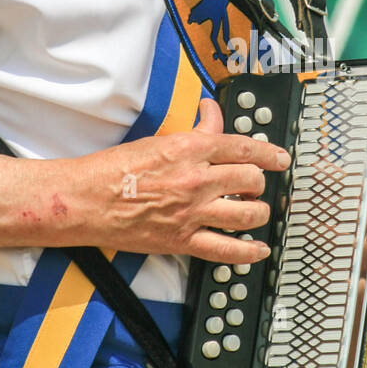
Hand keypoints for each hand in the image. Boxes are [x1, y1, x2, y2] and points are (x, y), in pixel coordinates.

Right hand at [83, 97, 289, 265]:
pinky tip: (258, 249)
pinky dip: (248, 252)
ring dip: (258, 212)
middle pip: (250, 181)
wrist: (85, 200)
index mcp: (190, 150)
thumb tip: (212, 115)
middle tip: (254, 185)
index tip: (280, 159)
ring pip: (247, 214)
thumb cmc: (115, 169)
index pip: (244, 149)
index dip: (270, 154)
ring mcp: (191, 212)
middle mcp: (196, 180)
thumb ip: (195, 132)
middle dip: (258, 183)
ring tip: (254, 210)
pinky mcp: (182, 240)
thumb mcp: (159, 141)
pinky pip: (226, 250)